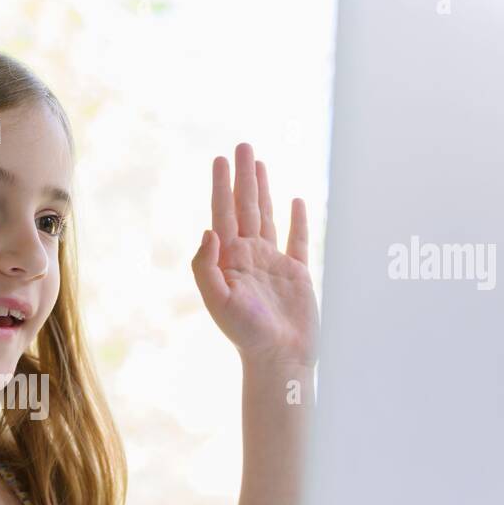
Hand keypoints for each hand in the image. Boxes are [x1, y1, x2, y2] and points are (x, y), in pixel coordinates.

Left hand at [191, 143, 318, 369]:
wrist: (279, 358)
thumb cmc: (247, 334)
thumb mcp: (218, 300)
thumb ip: (207, 266)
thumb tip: (207, 231)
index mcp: (229, 261)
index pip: (223, 214)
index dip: (222, 185)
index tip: (220, 159)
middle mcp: (248, 257)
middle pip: (245, 207)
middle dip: (244, 176)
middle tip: (242, 145)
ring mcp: (272, 264)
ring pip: (267, 216)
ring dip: (264, 189)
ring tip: (260, 163)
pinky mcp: (296, 273)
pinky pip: (297, 239)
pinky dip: (297, 219)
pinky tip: (295, 200)